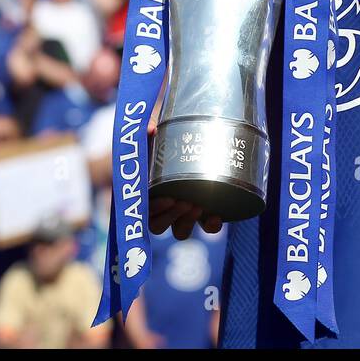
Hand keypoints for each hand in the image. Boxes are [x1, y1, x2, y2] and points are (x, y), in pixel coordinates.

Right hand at [143, 122, 221, 237]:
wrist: (192, 137)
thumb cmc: (166, 138)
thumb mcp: (154, 135)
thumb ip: (147, 133)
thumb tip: (149, 129)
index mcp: (146, 190)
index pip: (143, 209)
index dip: (154, 209)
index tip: (168, 198)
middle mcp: (162, 205)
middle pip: (157, 225)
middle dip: (170, 217)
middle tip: (185, 202)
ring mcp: (183, 210)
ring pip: (179, 231)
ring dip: (186, 223)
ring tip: (198, 206)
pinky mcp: (204, 210)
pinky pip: (206, 227)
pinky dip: (210, 226)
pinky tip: (216, 216)